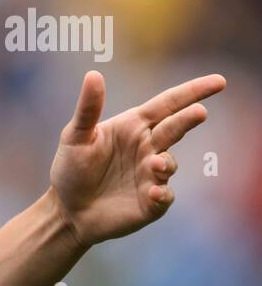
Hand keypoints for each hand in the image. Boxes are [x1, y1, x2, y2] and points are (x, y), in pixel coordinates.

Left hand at [47, 71, 225, 247]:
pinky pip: (164, 196)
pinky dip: (162, 193)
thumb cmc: (70, 169)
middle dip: (188, 119)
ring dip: (166, 162)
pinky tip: (153, 192)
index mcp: (133, 126)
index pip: (168, 104)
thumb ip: (88, 109)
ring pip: (170, 163)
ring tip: (155, 163)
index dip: (193, 92)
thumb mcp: (75, 137)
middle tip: (199, 112)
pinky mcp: (151, 202)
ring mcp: (151, 175)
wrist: (66, 211)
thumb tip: (93, 74)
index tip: (219, 82)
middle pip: (174, 128)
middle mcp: (148, 148)